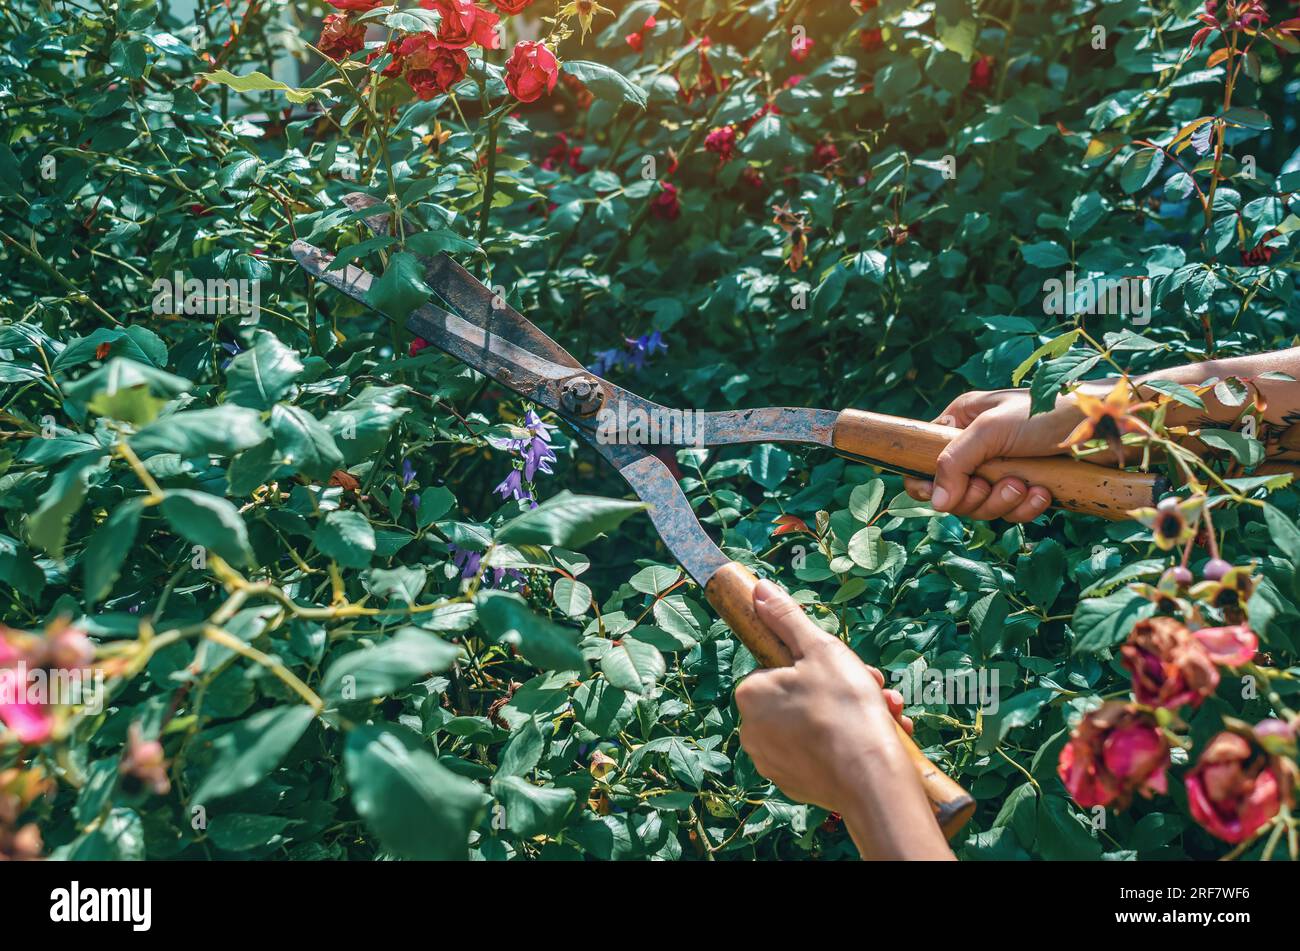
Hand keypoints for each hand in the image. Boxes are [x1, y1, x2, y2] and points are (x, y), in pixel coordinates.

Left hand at [734, 580, 952, 859]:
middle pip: (801, 696)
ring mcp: (772, 762)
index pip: (781, 667)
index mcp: (750, 694)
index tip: (851, 667)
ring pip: (815, 724)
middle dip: (842, 689)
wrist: (871, 778)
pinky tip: (877, 739)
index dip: (819, 664)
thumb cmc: (846, 707)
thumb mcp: (820, 649)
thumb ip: (786, 618)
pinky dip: (846, 743)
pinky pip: (821, 755)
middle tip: (875, 689)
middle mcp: (752, 730)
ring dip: (851, 714)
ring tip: (887, 714)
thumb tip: (757, 588)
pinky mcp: (795, 785)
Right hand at [902, 388, 1083, 521]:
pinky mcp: (1028, 487)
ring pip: (982, 506)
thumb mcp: (992, 429)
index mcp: (962, 422)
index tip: (942, 494)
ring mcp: (1003, 469)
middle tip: (994, 484)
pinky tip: (1041, 492)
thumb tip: (936, 504)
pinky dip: (1026, 507)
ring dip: (1003, 501)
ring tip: (1023, 485)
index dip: (929, 483)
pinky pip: (1012, 512)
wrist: (1107, 425)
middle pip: (952, 492)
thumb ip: (955, 463)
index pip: (924, 460)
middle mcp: (978, 447)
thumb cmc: (1048, 410)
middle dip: (975, 495)